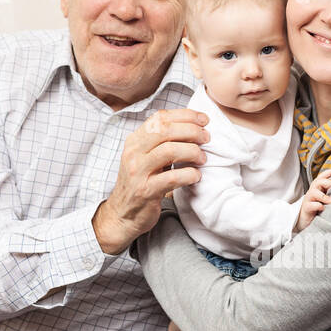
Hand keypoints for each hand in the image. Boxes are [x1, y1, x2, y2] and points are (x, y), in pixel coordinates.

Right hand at [93, 109, 208, 254]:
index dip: (185, 115)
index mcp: (135, 141)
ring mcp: (138, 172)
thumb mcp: (146, 158)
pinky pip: (172, 178)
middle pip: (165, 130)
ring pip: (169, 150)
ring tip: (202, 158)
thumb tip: (193, 127)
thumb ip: (161, 143)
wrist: (123, 214)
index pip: (160, 118)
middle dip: (191, 131)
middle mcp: (134, 153)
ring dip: (192, 151)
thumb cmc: (141, 183)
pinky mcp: (146, 191)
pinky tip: (196, 176)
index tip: (203, 119)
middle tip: (206, 138)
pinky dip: (189, 174)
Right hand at [293, 169, 330, 233]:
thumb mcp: (325, 199)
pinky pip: (311, 205)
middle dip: (325, 182)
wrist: (305, 220)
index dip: (326, 174)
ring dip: (323, 196)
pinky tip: (323, 208)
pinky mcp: (306, 209)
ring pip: (313, 193)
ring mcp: (308, 200)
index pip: (320, 178)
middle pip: (316, 182)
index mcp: (318, 189)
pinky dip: (317, 206)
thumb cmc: (318, 208)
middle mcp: (312, 192)